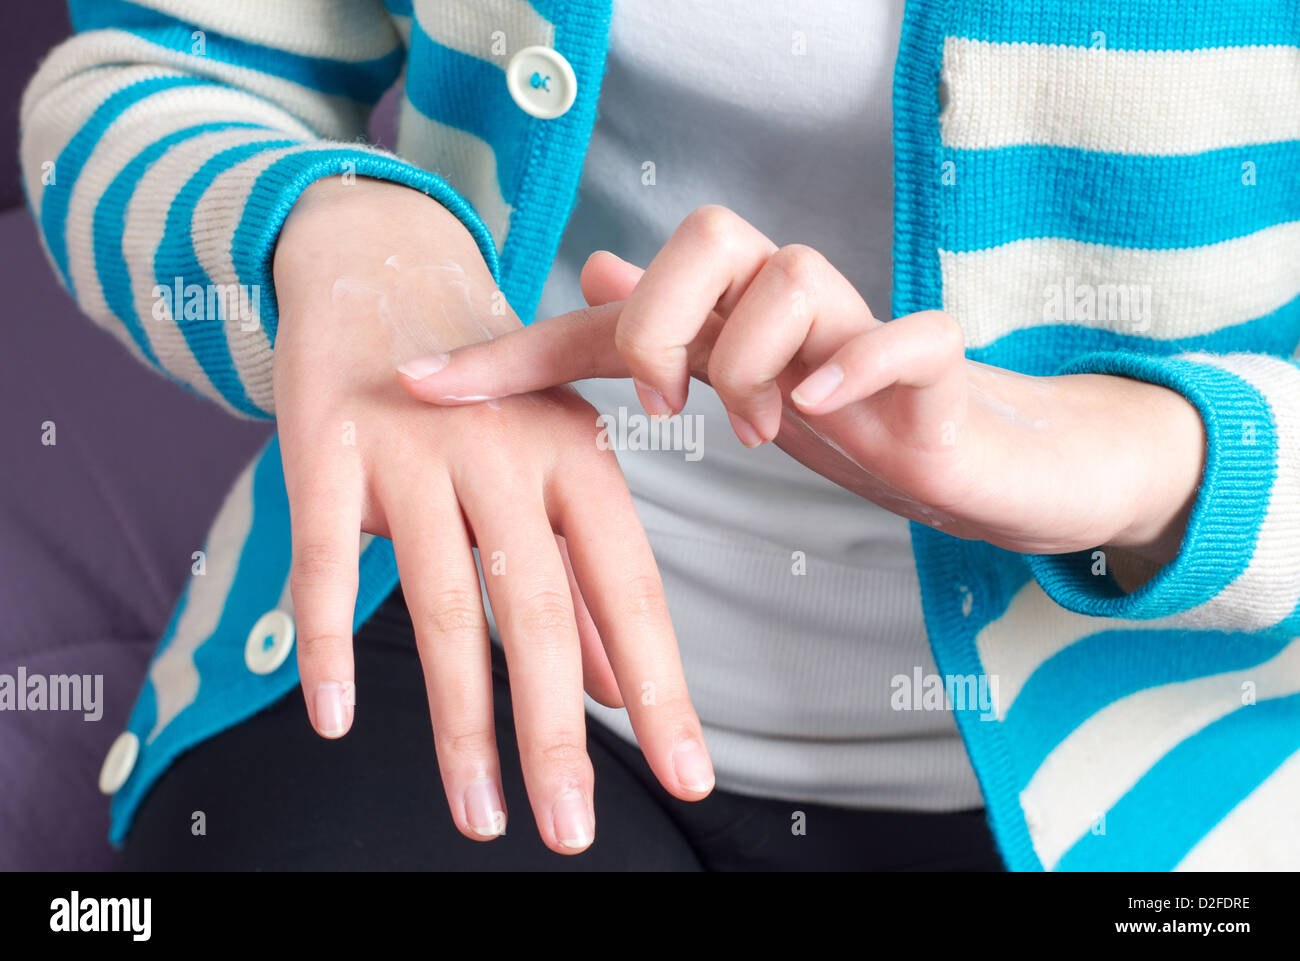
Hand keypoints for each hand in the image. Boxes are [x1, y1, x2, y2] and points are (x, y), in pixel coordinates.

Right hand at [271, 179, 713, 853]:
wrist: (384, 269)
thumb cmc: (483, 393)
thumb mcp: (549, 471)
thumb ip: (579, 582)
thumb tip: (613, 692)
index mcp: (577, 459)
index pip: (630, 589)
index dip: (662, 686)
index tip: (691, 777)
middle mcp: (508, 452)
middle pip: (539, 612)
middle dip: (556, 733)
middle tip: (572, 834)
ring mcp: (416, 448)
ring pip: (442, 602)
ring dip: (458, 723)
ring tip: (478, 816)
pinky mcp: (329, 445)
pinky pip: (327, 559)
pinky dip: (329, 641)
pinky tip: (335, 721)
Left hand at [397, 205, 1204, 564]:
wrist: (966, 452)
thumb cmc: (840, 415)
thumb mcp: (732, 387)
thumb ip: (660, 341)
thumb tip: (593, 268)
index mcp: (724, 322)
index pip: (607, 313)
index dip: (515, 353)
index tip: (420, 387)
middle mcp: (785, 306)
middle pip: (711, 234)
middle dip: (666, 319)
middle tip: (668, 406)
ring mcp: (859, 326)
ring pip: (793, 273)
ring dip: (756, 360)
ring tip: (760, 432)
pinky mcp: (935, 363)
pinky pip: (908, 330)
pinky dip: (859, 358)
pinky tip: (822, 404)